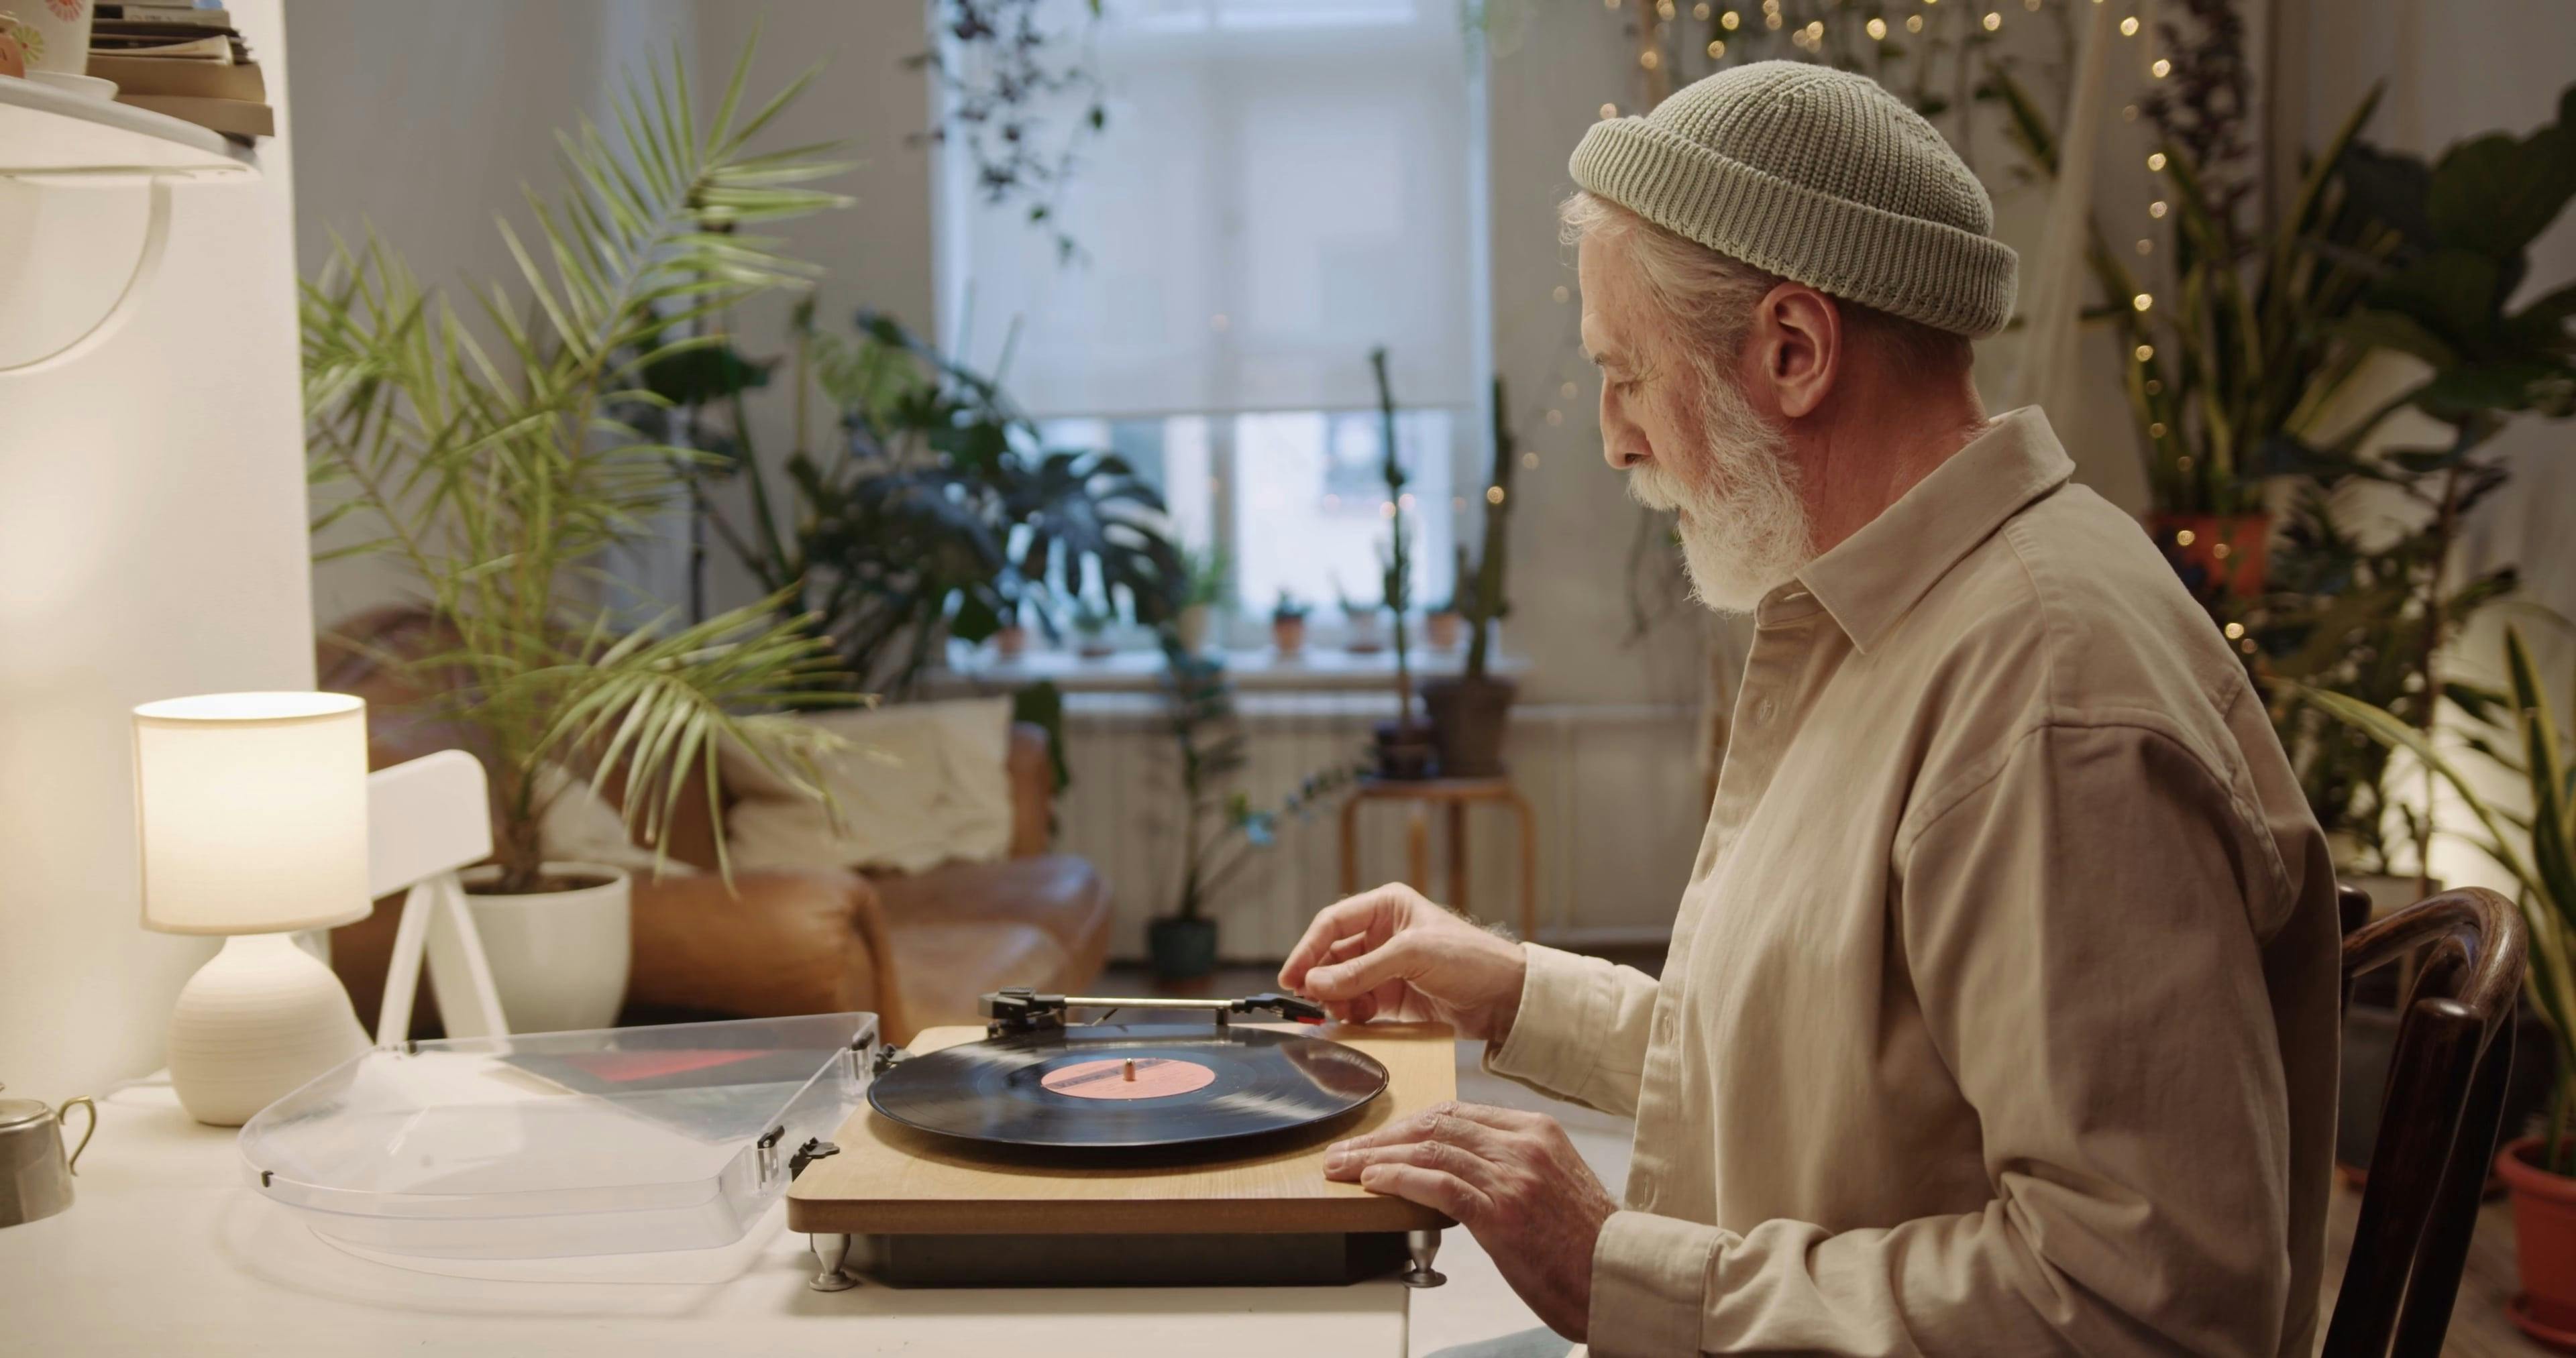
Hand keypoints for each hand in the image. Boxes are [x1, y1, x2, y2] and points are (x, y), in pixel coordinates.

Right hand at [1278, 883, 1527, 1041]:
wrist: (1506, 998)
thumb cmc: (1470, 959)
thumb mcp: (1413, 956)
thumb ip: (1362, 970)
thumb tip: (1315, 983)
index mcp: (1386, 908)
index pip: (1332, 923)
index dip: (1307, 949)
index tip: (1292, 977)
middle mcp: (1382, 934)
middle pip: (1332, 956)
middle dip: (1320, 979)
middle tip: (1310, 1002)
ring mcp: (1386, 967)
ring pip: (1341, 983)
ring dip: (1335, 999)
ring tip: (1340, 1014)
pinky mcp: (1393, 997)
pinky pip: (1358, 1005)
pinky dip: (1351, 1015)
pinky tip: (1356, 1022)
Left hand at [1325, 1100, 1616, 1341]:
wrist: (1620, 1276)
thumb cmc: (1585, 1242)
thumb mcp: (1550, 1184)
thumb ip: (1508, 1166)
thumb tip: (1454, 1170)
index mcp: (1536, 1131)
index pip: (1455, 1113)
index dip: (1407, 1125)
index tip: (1378, 1139)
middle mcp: (1523, 1145)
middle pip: (1435, 1125)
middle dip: (1382, 1138)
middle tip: (1345, 1152)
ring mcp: (1513, 1176)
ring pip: (1429, 1149)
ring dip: (1376, 1158)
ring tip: (1344, 1168)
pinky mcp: (1502, 1211)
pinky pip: (1438, 1183)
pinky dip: (1398, 1179)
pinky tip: (1373, 1183)